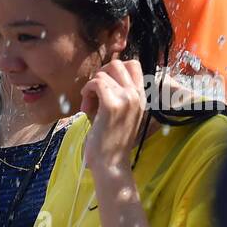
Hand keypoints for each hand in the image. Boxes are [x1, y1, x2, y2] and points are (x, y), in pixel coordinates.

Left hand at [81, 58, 147, 173]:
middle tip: (93, 93)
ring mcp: (126, 99)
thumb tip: (99, 77)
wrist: (111, 164)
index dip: (113, 70)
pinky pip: (96, 82)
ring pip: (104, 73)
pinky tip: (85, 106)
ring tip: (88, 105)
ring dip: (90, 87)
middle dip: (100, 74)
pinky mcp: (112, 105)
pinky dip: (86, 91)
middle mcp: (137, 95)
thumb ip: (113, 94)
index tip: (102, 86)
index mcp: (141, 96)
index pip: (133, 65)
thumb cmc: (110, 141)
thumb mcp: (117, 113)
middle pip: (118, 63)